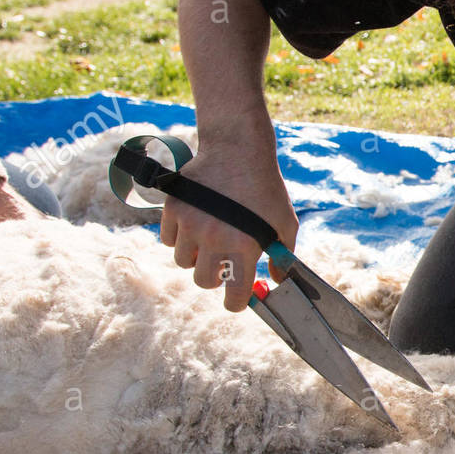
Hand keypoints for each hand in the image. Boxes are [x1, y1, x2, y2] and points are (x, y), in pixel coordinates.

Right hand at [158, 114, 297, 311]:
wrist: (238, 151)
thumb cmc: (266, 190)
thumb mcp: (285, 223)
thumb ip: (282, 256)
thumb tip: (278, 282)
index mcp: (244, 246)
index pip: (233, 293)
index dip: (235, 303)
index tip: (236, 300)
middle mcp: (214, 238)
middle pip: (202, 281)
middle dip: (214, 278)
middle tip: (223, 263)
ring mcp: (190, 223)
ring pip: (183, 262)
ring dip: (196, 257)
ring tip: (210, 239)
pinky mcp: (173, 209)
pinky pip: (169, 240)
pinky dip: (179, 238)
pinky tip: (196, 224)